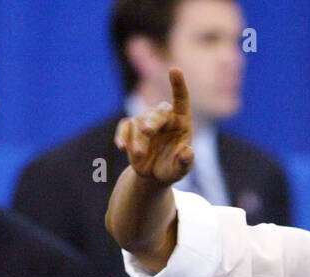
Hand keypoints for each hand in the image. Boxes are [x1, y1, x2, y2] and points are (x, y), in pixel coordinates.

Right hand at [114, 68, 193, 184]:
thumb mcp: (181, 169)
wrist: (154, 175)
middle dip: (152, 121)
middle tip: (147, 131)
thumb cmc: (173, 167)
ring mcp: (146, 120)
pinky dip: (122, 136)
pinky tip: (121, 147)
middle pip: (158, 112)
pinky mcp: (131, 128)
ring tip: (140, 155)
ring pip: (139, 123)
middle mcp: (164, 117)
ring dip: (138, 139)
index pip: (181, 99)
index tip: (174, 69)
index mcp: (181, 121)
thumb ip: (185, 161)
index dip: (178, 84)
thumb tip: (188, 151)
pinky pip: (125, 127)